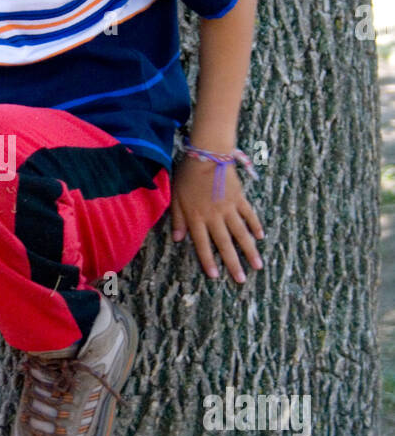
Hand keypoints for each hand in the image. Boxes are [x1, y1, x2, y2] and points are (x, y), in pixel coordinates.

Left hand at [170, 153, 263, 283]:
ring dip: (249, 251)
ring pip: (241, 233)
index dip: (208, 261)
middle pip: (224, 244)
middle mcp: (214, 216)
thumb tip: (177, 239)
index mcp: (197, 218)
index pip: (202, 244)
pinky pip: (249, 215)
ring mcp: (229, 208)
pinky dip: (255, 226)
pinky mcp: (240, 198)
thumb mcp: (175, 198)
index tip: (215, 276)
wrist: (206, 155)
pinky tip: (260, 237)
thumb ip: (177, 219)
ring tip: (258, 265)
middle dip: (233, 264)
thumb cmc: (187, 176)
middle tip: (241, 280)